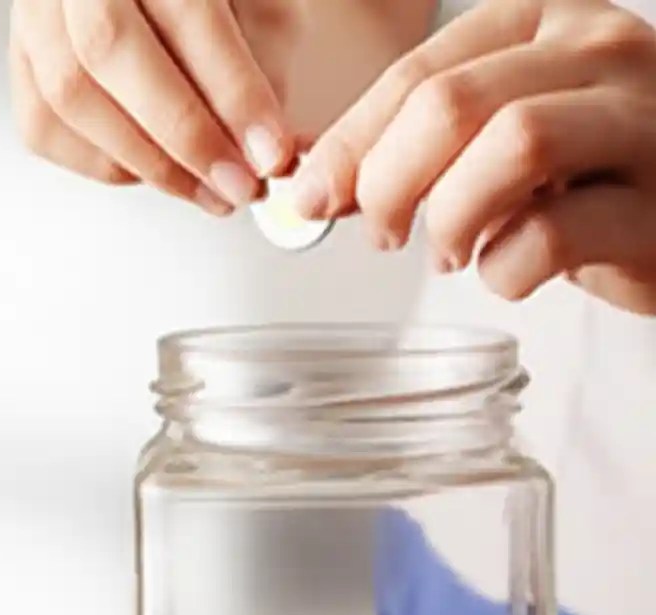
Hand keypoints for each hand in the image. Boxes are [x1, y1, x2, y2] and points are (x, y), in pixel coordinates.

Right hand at [9, 0, 299, 214]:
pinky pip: (46, 127)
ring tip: (206, 189)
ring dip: (146, 161)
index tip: (269, 150)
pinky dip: (104, 163)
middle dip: (182, 134)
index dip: (231, 90)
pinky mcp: (18, 59)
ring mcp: (34, 15)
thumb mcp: (258, 1)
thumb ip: (264, 57)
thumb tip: (265, 147)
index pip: (186, 12)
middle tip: (235, 183)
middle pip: (107, 51)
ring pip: (68, 95)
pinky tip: (152, 169)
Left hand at [297, 0, 655, 313]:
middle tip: (379, 231)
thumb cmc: (585, 174)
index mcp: (544, 21)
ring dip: (450, 215)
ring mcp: (645, 122)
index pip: (418, 74)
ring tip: (445, 251)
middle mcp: (602, 53)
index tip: (312, 196)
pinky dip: (504, 268)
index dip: (349, 144)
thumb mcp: (497, 134)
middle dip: (387, 180)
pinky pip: (554, 233)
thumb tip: (312, 184)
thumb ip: (414, 145)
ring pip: (514, 144)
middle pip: (453, 103)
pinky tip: (507, 271)